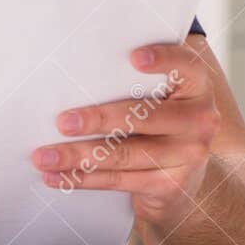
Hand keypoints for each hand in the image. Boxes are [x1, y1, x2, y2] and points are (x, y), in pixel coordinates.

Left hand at [30, 42, 220, 227]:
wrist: (184, 180)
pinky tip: (56, 176)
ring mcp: (187, 156)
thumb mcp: (161, 98)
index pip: (187, 66)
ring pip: (125, 154)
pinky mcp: (169, 186)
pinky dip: (83, 178)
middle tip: (62, 122)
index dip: (164, 59)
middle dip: (98, 119)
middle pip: (144, 117)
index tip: (133, 57)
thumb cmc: (160, 124)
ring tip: (44, 156)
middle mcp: (199, 121)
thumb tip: (79, 69)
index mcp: (196, 88)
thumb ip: (138, 82)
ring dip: (78, 155)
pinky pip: (119, 181)